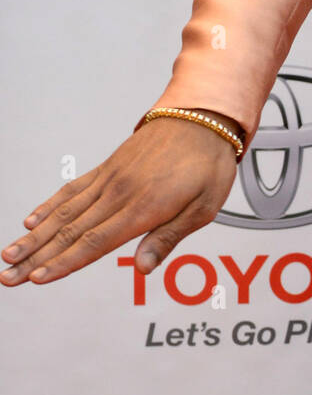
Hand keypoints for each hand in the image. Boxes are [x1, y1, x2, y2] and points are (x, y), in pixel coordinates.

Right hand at [0, 116, 239, 286]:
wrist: (205, 115)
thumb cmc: (208, 163)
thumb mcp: (204, 207)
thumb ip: (169, 238)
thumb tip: (143, 268)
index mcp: (143, 207)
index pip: (95, 243)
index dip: (64, 263)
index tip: (37, 279)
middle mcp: (120, 193)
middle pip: (70, 231)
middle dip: (36, 257)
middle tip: (6, 277)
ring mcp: (111, 178)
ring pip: (64, 211)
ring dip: (34, 236)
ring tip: (8, 255)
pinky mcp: (109, 167)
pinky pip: (73, 188)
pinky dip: (50, 205)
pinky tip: (31, 219)